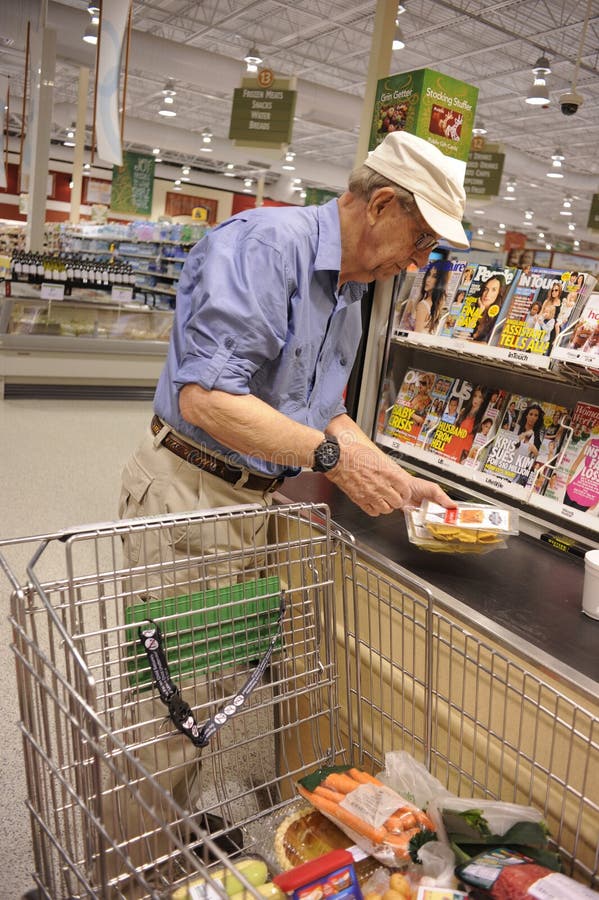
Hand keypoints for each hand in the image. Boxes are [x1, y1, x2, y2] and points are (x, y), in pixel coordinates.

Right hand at [325, 439, 452, 516]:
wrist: (337, 458)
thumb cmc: (354, 454)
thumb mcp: (377, 457)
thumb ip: (387, 469)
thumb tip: (393, 475)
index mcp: (388, 473)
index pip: (405, 490)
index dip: (405, 492)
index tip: (403, 492)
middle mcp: (381, 485)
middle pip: (398, 502)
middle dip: (397, 500)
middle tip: (394, 498)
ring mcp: (370, 494)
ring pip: (386, 510)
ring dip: (387, 506)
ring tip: (384, 501)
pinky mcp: (360, 500)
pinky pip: (373, 512)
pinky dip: (375, 510)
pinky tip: (373, 504)